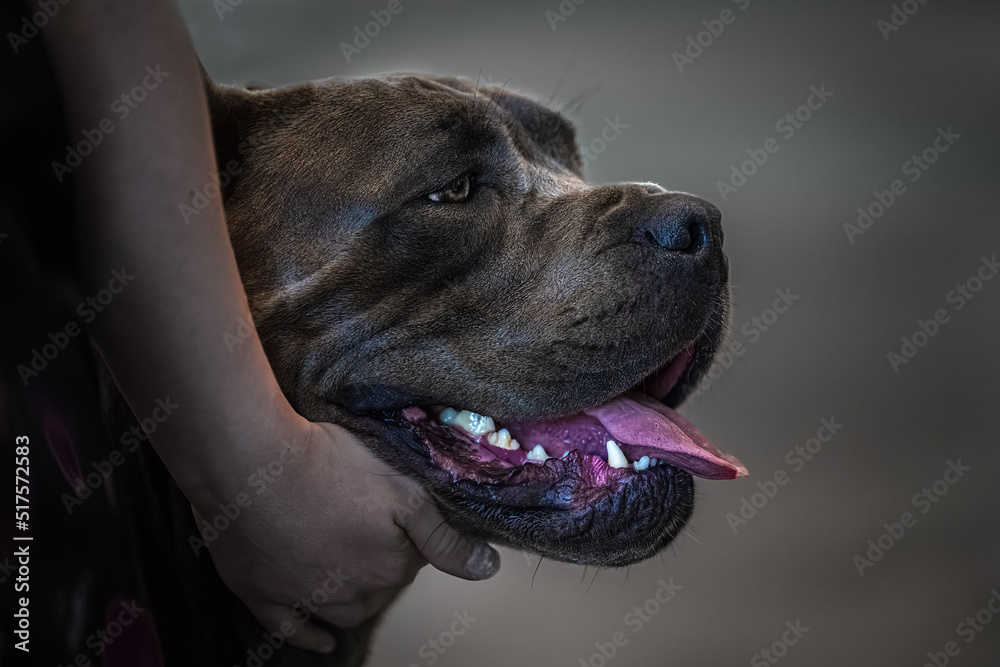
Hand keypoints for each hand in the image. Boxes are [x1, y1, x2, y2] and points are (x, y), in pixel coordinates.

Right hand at [193, 420, 499, 652]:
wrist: (251, 465)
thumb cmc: (330, 468)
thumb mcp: (404, 492)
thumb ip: (445, 537)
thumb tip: (487, 569)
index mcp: (388, 569)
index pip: (413, 561)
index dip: (407, 535)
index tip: (393, 512)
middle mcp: (350, 594)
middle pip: (379, 587)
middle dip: (381, 564)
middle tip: (367, 528)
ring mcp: (303, 599)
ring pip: (342, 612)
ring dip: (354, 598)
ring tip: (356, 577)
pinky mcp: (262, 595)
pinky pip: (291, 629)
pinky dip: (309, 635)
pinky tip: (321, 641)